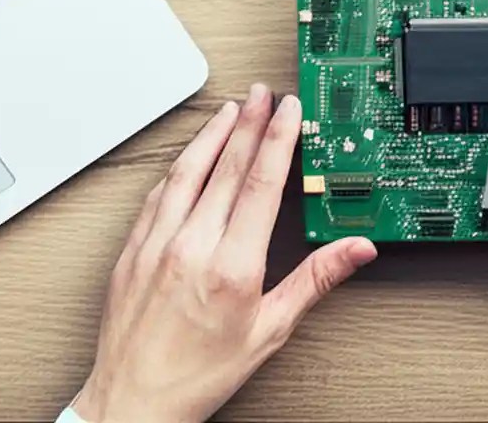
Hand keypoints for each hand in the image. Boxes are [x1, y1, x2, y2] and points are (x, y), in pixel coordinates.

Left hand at [74, 85, 376, 422]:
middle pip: (226, 167)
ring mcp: (157, 244)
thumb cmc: (198, 374)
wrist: (134, 400)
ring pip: (187, 172)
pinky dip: (178, 166)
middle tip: (262, 94)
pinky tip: (188, 156)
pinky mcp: (132, 250)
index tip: (286, 112)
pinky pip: (158, 194)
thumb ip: (314, 281)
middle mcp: (191, 246)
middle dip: (247, 123)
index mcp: (232, 265)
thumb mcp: (270, 331)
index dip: (276, 139)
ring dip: (211, 135)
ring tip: (228, 109)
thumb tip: (355, 251)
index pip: (261, 183)